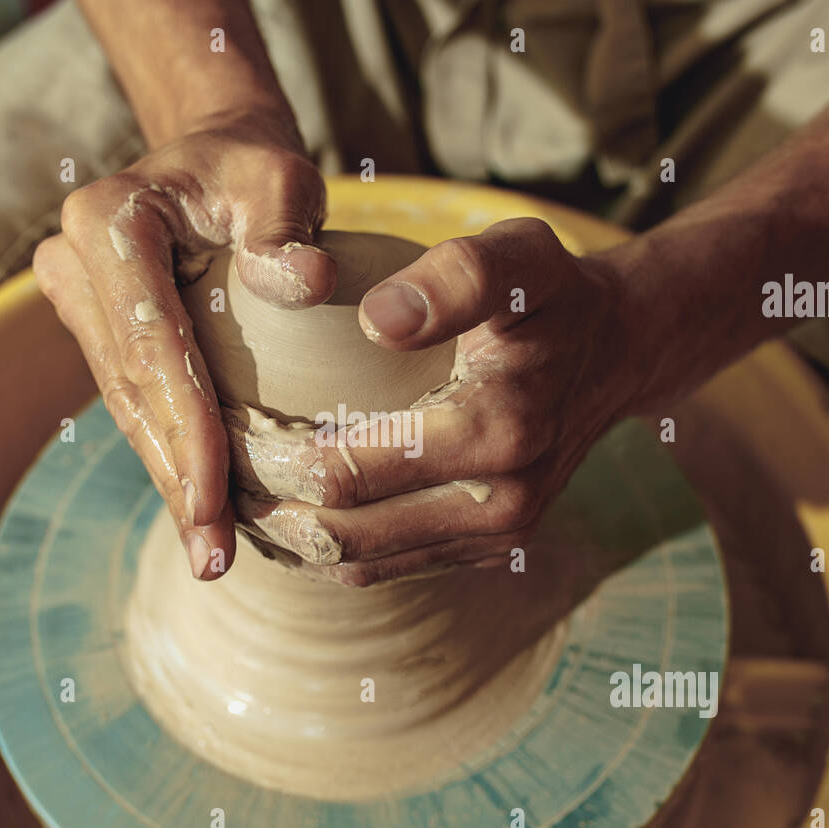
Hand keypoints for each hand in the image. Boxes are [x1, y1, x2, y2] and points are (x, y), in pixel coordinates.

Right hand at [33, 111, 335, 579]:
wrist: (214, 161)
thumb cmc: (253, 170)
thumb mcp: (277, 176)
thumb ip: (284, 220)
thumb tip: (303, 281)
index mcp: (105, 224)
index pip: (150, 342)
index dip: (184, 426)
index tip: (214, 499)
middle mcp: (76, 268)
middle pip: (131, 391)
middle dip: (174, 479)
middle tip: (212, 558)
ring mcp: (83, 306)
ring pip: (128, 411)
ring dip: (169, 485)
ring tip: (208, 557)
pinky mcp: (104, 336)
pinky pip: (138, 407)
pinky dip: (171, 460)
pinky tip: (203, 516)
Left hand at [237, 217, 639, 584]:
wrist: (617, 352)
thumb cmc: (552, 296)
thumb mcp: (517, 257)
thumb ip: (454, 278)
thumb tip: (374, 320)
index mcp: (496, 434)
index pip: (344, 474)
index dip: (268, 458)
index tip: (219, 424)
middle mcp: (499, 504)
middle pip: (342, 534)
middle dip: (265, 507)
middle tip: (211, 467)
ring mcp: (495, 538)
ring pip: (359, 565)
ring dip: (289, 538)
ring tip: (236, 494)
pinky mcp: (486, 549)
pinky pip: (386, 569)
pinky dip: (327, 549)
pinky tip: (287, 511)